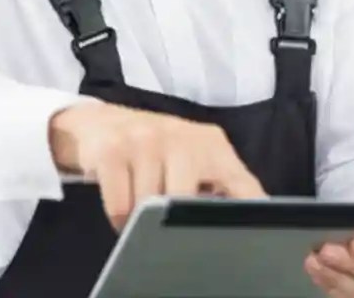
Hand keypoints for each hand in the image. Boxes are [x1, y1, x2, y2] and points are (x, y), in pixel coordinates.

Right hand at [48, 101, 265, 229]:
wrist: (104, 122)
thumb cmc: (158, 150)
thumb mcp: (195, 160)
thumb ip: (221, 186)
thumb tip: (248, 220)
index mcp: (211, 144)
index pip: (240, 183)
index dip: (249, 210)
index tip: (248, 231)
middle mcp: (181, 137)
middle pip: (188, 203)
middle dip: (176, 223)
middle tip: (168, 230)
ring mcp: (145, 140)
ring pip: (150, 207)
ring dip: (143, 224)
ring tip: (141, 217)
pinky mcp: (112, 150)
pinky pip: (121, 205)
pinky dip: (120, 218)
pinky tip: (123, 213)